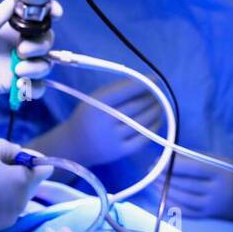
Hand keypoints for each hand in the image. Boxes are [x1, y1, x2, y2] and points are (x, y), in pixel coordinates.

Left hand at [0, 0, 60, 130]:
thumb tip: (13, 0)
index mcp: (11, 28)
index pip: (38, 18)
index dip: (51, 13)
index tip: (56, 12)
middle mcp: (18, 45)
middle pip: (46, 42)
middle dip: (41, 45)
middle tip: (21, 50)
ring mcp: (18, 64)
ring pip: (45, 64)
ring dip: (38, 67)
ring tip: (18, 70)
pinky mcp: (15, 84)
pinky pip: (37, 87)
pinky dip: (35, 87)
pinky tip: (22, 85)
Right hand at [30, 77, 162, 168]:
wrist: (72, 147)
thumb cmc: (86, 118)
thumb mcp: (93, 100)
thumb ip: (114, 92)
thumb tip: (145, 84)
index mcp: (95, 104)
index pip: (124, 91)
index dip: (142, 84)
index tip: (156, 79)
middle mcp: (104, 122)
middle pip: (135, 106)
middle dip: (151, 98)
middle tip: (160, 93)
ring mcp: (112, 139)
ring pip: (141, 122)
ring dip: (154, 112)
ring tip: (160, 105)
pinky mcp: (119, 152)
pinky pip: (142, 139)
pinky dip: (153, 128)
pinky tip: (157, 121)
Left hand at [155, 161, 232, 226]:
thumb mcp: (221, 160)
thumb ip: (197, 158)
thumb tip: (169, 155)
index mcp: (222, 173)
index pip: (192, 169)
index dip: (172, 165)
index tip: (157, 161)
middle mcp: (217, 192)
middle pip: (185, 184)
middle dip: (164, 177)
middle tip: (150, 171)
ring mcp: (212, 206)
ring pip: (182, 198)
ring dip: (164, 190)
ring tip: (153, 182)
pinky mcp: (208, 217)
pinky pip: (186, 211)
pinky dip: (171, 204)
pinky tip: (161, 197)